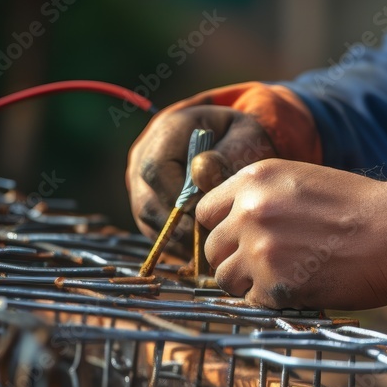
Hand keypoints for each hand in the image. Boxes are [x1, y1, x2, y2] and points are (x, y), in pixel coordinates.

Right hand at [125, 83, 318, 243]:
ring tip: (209, 255)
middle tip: (210, 247)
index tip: (207, 220)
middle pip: (146, 201)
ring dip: (177, 242)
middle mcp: (144, 156)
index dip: (178, 200)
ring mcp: (142, 182)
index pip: (155, 170)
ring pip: (148, 220)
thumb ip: (228, 154)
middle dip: (178, 229)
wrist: (235, 141)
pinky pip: (155, 230)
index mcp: (166, 131)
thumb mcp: (245, 138)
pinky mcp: (149, 203)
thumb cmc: (243, 139)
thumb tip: (203, 179)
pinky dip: (177, 244)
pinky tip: (203, 253)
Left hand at [196, 159, 386, 309]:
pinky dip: (272, 300)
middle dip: (236, 258)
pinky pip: (251, 302)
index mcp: (255, 178)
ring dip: (250, 283)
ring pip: (225, 279)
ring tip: (286, 277)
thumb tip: (233, 222)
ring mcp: (258, 248)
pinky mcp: (272, 284)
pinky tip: (301, 287)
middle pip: (212, 248)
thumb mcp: (304, 181)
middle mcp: (249, 210)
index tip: (244, 238)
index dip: (225, 228)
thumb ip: (265, 196)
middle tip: (270, 263)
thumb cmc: (361, 209)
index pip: (206, 211)